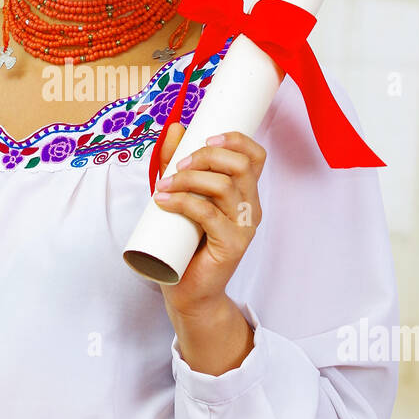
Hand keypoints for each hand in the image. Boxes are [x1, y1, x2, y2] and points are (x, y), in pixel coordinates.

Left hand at [153, 123, 265, 319]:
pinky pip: (209, 214)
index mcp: (245, 193)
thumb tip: (175, 127)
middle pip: (241, 165)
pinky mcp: (232, 245)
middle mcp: (250, 207)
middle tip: (177, 166)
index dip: (236, 140)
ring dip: (189, 179)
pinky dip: (183, 202)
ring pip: (224, 186)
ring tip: (164, 185)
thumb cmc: (185, 243)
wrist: (189, 291)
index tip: (205, 139)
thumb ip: (178, 163)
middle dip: (205, 157)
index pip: (256, 156)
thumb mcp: (180, 195)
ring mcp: (244, 227)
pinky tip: (163, 200)